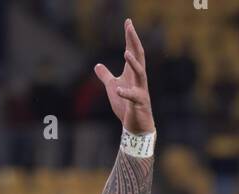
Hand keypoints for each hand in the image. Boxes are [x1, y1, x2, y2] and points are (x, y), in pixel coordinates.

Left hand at [94, 18, 153, 134]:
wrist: (136, 127)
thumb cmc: (126, 107)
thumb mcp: (113, 88)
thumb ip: (106, 76)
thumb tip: (97, 65)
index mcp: (133, 73)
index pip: (133, 51)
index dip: (130, 37)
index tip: (128, 22)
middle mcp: (139, 79)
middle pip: (139, 56)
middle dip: (134, 41)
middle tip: (130, 27)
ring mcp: (141, 91)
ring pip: (141, 74)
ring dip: (134, 63)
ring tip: (126, 53)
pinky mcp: (139, 104)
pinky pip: (133, 97)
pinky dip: (125, 93)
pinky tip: (118, 89)